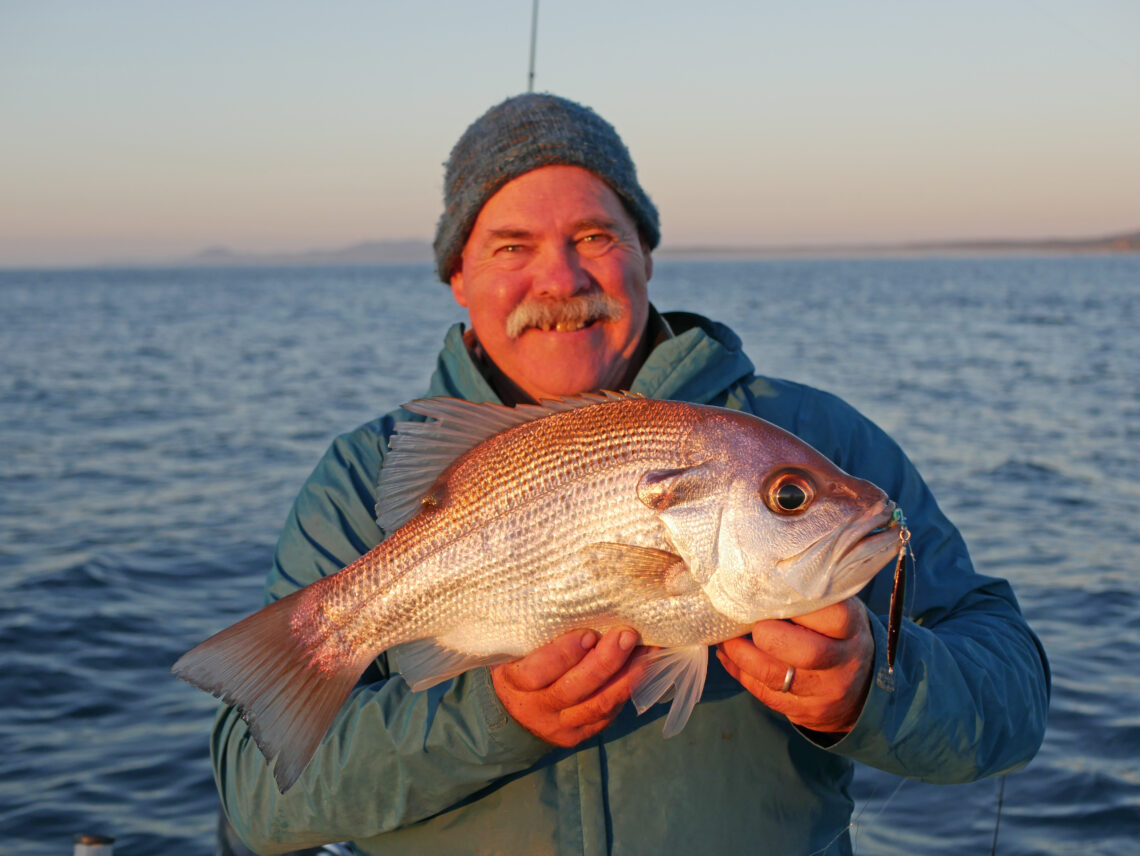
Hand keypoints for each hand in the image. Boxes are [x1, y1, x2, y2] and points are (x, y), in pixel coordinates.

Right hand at [491, 627, 639, 746]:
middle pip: (572, 690)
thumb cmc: (520, 660)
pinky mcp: (583, 733)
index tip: (588, 634)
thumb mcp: (517, 644)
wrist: (519, 706)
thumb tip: (574, 595)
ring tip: (645, 651)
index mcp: (513, 682)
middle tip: (626, 635)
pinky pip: (608, 713)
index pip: (535, 673)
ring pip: (597, 705)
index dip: (563, 655)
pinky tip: (643, 666)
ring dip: (626, 677)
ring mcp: (561, 725)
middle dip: (604, 662)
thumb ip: (538, 628)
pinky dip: (628, 688)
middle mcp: (536, 708)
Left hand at [716, 597, 873, 733]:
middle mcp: (843, 663)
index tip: (770, 592)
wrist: (860, 689)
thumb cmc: (837, 635)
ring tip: (726, 637)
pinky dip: (740, 671)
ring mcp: (825, 691)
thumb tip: (763, 574)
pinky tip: (729, 655)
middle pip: (804, 651)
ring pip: (775, 675)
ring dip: (741, 654)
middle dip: (766, 633)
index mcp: (851, 630)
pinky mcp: (805, 711)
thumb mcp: (838, 610)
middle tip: (745, 617)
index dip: (796, 603)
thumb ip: (812, 595)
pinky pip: (764, 693)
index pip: (831, 615)